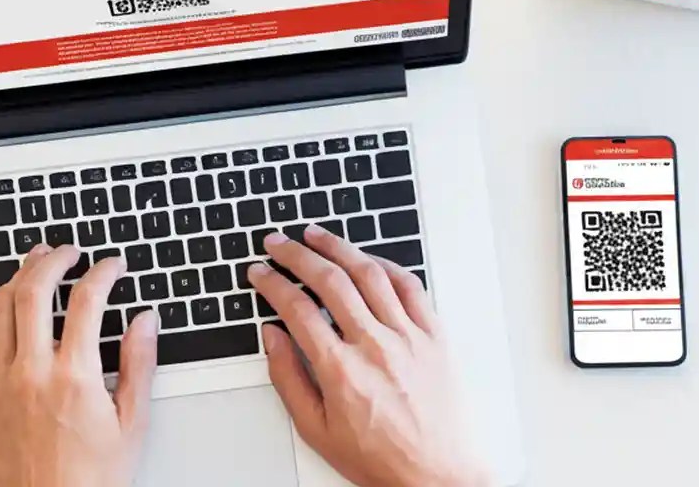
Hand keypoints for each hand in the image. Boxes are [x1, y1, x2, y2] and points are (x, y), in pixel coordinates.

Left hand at [0, 244, 157, 486]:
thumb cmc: (92, 478)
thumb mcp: (132, 423)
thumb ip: (139, 365)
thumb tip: (145, 321)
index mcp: (75, 377)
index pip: (87, 300)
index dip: (102, 272)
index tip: (111, 266)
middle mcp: (32, 373)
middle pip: (35, 291)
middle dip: (54, 259)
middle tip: (69, 251)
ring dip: (17, 278)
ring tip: (34, 265)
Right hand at [248, 225, 489, 486]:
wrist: (438, 476)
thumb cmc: (380, 460)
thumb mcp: (316, 430)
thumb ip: (288, 378)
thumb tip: (272, 336)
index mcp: (341, 370)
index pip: (297, 308)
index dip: (272, 282)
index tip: (260, 272)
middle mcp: (375, 346)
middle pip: (330, 280)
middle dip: (298, 254)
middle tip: (279, 243)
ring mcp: (408, 337)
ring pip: (370, 273)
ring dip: (339, 247)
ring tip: (317, 235)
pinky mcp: (434, 336)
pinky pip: (409, 286)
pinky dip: (386, 265)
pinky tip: (368, 259)